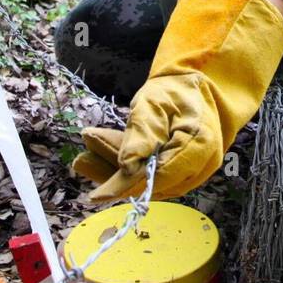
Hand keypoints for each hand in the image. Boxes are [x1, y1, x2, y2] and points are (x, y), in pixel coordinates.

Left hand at [73, 0, 282, 201]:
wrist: (203, 88)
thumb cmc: (179, 90)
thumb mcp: (156, 102)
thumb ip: (142, 134)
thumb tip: (126, 167)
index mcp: (199, 147)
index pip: (158, 176)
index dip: (126, 186)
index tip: (97, 195)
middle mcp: (200, 167)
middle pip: (150, 184)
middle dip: (112, 175)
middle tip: (80, 163)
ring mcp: (194, 173)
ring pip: (149, 183)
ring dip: (115, 172)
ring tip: (83, 160)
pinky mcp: (183, 173)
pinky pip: (152, 177)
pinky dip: (127, 168)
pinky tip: (99, 158)